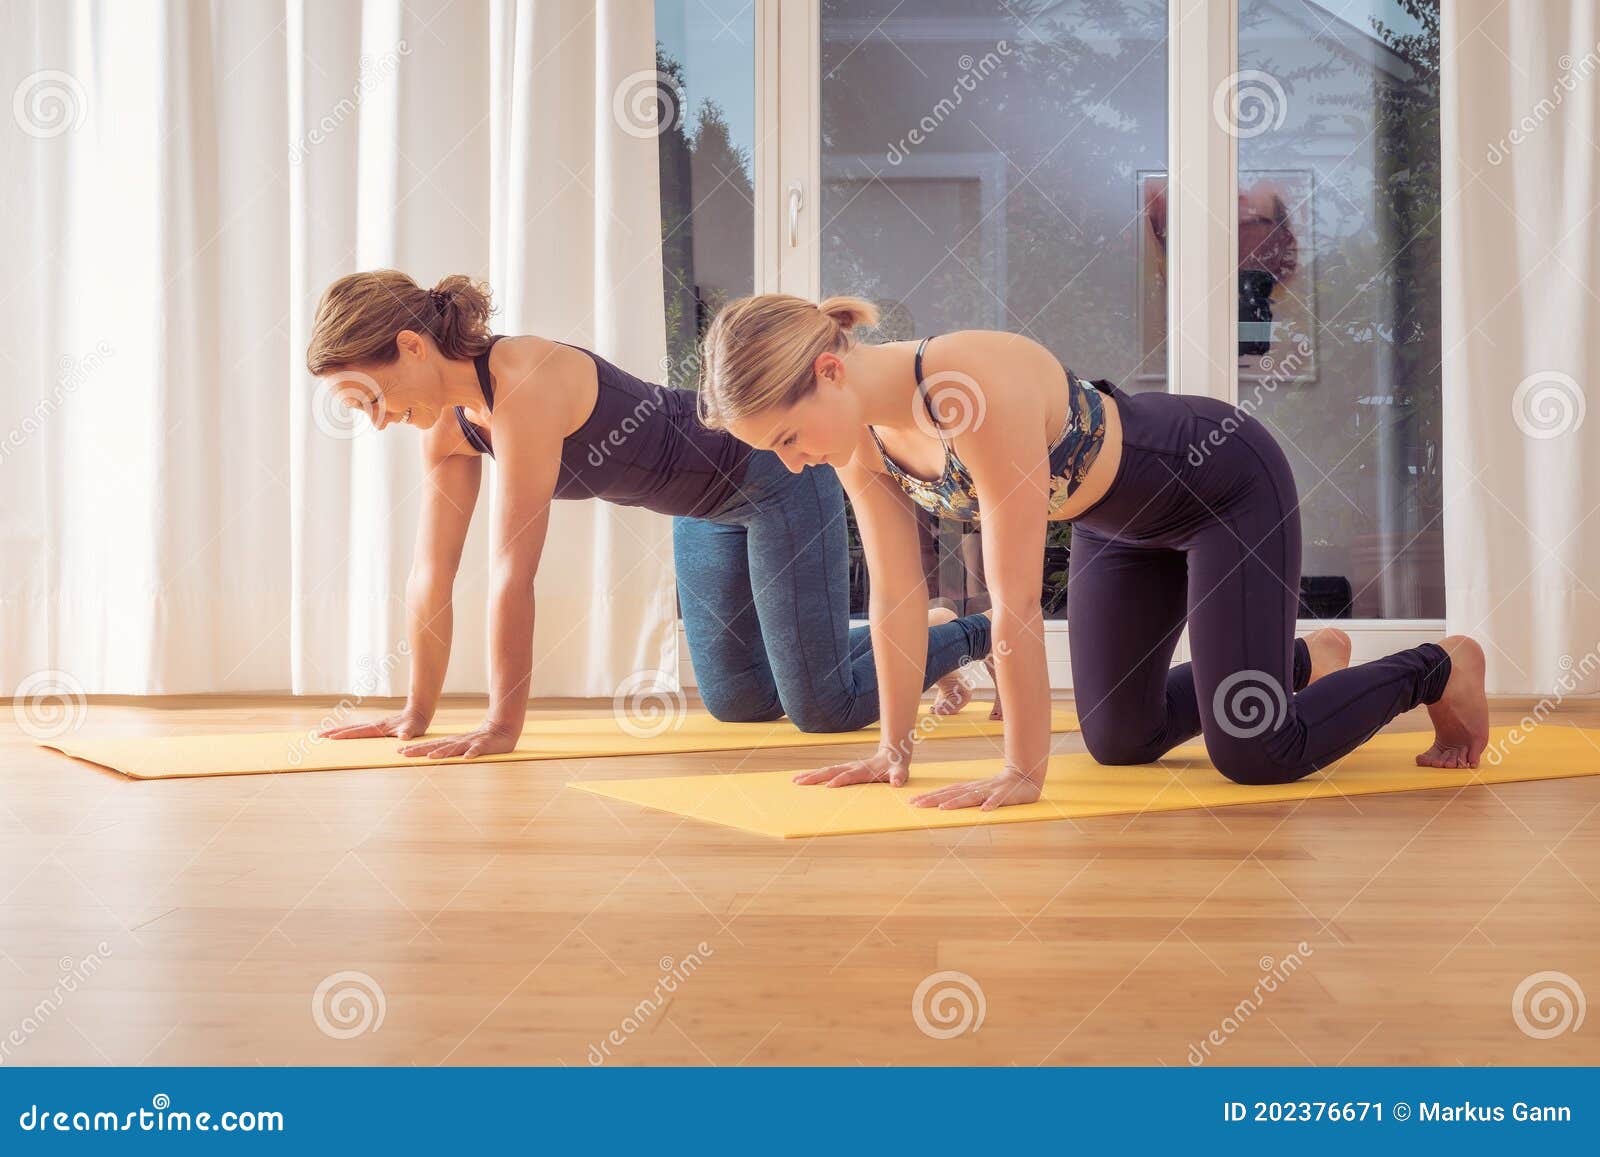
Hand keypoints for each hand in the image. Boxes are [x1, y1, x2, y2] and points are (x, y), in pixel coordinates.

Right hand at [318, 710, 429, 740]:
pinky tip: (341, 735)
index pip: (358, 732)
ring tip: (323, 734)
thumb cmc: (416, 724)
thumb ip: (408, 733)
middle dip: (333, 732)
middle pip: (350, 729)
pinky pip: (357, 730)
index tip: (331, 738)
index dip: (345, 735)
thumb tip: (403, 737)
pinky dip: (346, 732)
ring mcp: (374, 725)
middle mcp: (373, 725)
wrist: (418, 712)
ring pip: (352, 728)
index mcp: (378, 728)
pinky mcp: (376, 727)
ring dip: (337, 731)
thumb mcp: (413, 730)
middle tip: (317, 735)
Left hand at [397, 722, 520, 759]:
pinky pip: (478, 750)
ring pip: (455, 748)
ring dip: (443, 752)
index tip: (400, 752)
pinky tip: (467, 758)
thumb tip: (428, 755)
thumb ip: (447, 750)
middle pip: (437, 746)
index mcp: (451, 742)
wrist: (501, 729)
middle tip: (405, 754)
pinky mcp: (484, 745)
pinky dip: (472, 753)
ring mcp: (470, 743)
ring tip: (431, 757)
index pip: (431, 745)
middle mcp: (458, 741)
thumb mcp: (460, 745)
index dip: (415, 748)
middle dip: (421, 750)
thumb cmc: (479, 741)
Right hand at [792, 747, 908, 787]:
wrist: (891, 754)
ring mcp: (846, 767)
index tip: (829, 786)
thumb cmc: (895, 767)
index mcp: (863, 770)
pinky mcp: (843, 769)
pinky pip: (827, 772)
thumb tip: (896, 782)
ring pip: (826, 770)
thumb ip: (898, 776)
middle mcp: (852, 767)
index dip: (840, 780)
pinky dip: (814, 775)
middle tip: (801, 782)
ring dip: (811, 775)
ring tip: (796, 780)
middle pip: (831, 771)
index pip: (849, 776)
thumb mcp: (900, 772)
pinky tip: (803, 778)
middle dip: (816, 777)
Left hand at [910, 766, 1041, 810]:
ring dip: (957, 802)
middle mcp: (976, 788)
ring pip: (971, 797)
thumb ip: (962, 797)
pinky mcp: (1005, 795)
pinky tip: (984, 810)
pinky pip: (998, 800)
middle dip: (934, 799)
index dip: (929, 797)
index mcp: (968, 788)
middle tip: (917, 805)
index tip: (913, 802)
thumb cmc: (998, 788)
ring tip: (944, 808)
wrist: (1023, 777)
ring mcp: (990, 791)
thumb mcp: (977, 792)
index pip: (945, 792)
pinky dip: (991, 804)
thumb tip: (942, 804)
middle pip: (952, 794)